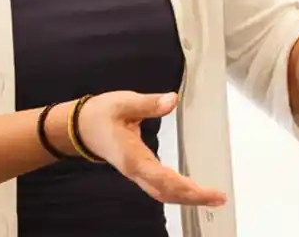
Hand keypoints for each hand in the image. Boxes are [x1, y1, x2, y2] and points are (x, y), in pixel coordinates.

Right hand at [67, 91, 226, 206]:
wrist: (79, 127)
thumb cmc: (101, 114)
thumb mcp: (124, 103)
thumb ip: (149, 104)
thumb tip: (172, 100)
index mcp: (134, 158)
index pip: (164, 178)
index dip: (188, 188)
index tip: (209, 192)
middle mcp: (136, 170)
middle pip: (167, 193)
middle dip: (193, 198)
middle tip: (219, 198)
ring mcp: (136, 173)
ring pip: (163, 193)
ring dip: (187, 198)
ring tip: (212, 198)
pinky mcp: (138, 170)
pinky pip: (160, 187)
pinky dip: (177, 192)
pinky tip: (191, 190)